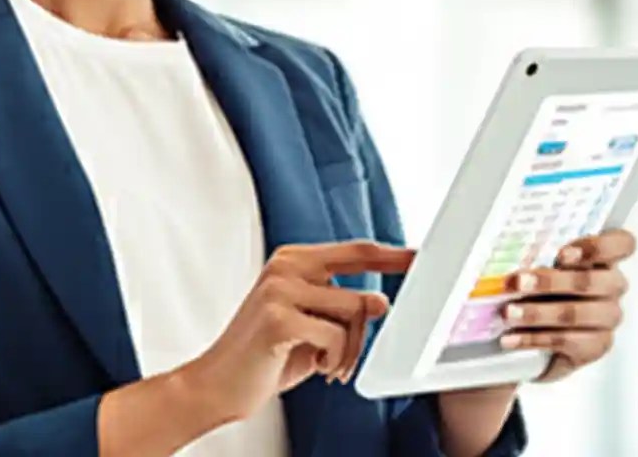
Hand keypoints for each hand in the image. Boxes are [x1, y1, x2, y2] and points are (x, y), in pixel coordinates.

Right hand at [178, 240, 414, 422]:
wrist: (216, 385)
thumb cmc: (265, 357)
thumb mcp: (313, 328)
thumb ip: (343, 309)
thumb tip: (381, 302)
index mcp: (293, 260)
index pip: (356, 251)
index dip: (392, 256)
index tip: (420, 258)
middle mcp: (286, 266)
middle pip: (361, 289)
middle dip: (363, 331)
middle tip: (344, 359)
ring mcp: (280, 288)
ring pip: (352, 314)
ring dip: (349, 351)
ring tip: (328, 367)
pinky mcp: (278, 316)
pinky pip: (336, 336)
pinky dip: (334, 360)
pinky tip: (315, 369)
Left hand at [498, 229, 636, 382]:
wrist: (540, 335)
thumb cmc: (541, 288)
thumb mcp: (540, 266)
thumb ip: (537, 256)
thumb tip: (508, 251)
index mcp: (604, 258)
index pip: (622, 244)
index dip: (598, 246)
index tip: (563, 254)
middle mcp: (612, 286)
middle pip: (591, 281)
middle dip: (550, 282)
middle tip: (517, 283)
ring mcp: (608, 317)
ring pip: (576, 314)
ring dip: (537, 313)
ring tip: (508, 313)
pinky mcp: (596, 346)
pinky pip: (566, 341)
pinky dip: (533, 339)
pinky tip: (510, 338)